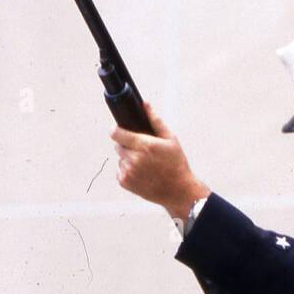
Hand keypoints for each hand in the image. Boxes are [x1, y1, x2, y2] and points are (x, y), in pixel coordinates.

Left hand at [112, 102, 209, 219]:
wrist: (177, 190)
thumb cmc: (176, 163)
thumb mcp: (170, 139)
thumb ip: (155, 120)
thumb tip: (146, 103)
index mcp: (144, 145)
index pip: (117, 133)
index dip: (116, 130)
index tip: (117, 129)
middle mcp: (134, 159)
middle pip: (118, 145)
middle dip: (128, 145)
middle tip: (142, 150)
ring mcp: (128, 171)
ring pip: (120, 158)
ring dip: (128, 158)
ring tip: (145, 163)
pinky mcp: (125, 182)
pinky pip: (120, 170)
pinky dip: (127, 170)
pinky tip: (142, 172)